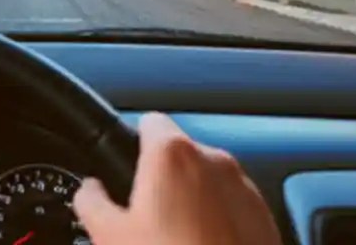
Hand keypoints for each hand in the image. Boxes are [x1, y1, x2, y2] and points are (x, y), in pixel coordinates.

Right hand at [72, 112, 280, 244]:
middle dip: (162, 181)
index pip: (147, 122)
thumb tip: (89, 192)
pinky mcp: (266, 219)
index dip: (131, 144)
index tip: (124, 169)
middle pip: (178, 156)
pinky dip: (219, 222)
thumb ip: (91, 201)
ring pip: (208, 183)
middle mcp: (214, 161)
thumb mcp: (109, 235)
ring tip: (177, 241)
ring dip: (193, 202)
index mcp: (172, 154)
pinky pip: (233, 209)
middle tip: (146, 219)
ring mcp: (245, 189)